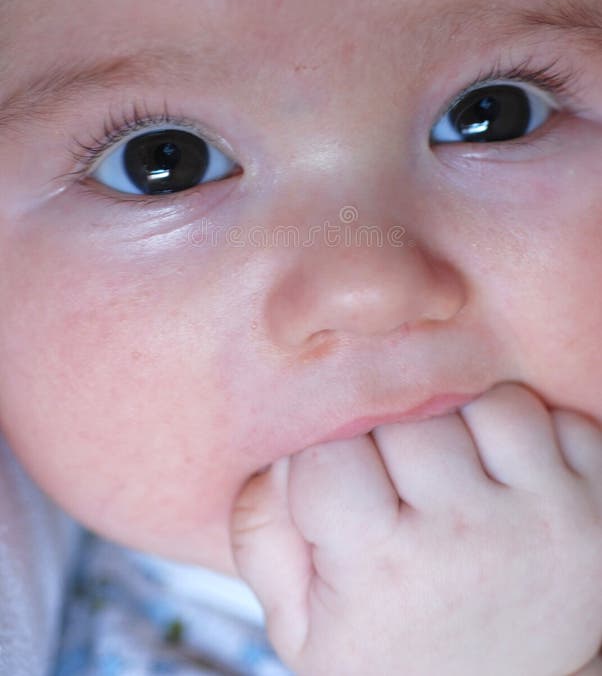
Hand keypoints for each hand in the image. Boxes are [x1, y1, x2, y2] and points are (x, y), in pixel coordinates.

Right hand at [231, 383, 601, 675]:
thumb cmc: (391, 652)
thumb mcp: (302, 625)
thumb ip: (264, 532)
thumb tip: (286, 448)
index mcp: (383, 567)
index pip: (329, 451)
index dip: (326, 463)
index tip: (342, 494)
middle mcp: (469, 536)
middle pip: (409, 416)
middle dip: (391, 440)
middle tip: (397, 486)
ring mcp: (543, 517)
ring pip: (485, 401)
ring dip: (462, 426)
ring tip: (454, 477)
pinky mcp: (595, 505)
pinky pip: (553, 417)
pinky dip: (527, 436)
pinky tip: (505, 480)